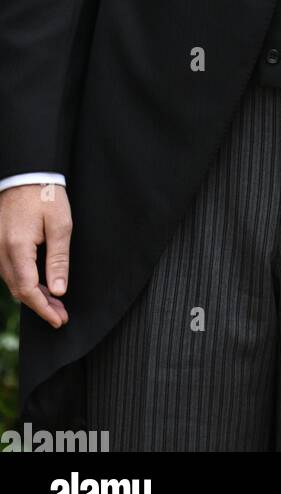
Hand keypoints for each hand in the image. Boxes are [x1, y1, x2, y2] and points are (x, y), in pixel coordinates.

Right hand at [0, 184, 71, 328]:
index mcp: (17, 247)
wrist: (25, 173)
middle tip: (60, 315)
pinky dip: (24, 281)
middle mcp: (0, 251)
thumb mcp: (60, 225)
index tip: (58, 319)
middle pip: (18, 290)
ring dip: (32, 294)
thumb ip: (58, 259)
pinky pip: (9, 271)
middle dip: (40, 305)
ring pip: (12, 282)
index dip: (43, 308)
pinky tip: (40, 284)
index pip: (27, 289)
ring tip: (55, 303)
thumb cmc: (45, 195)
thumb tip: (58, 290)